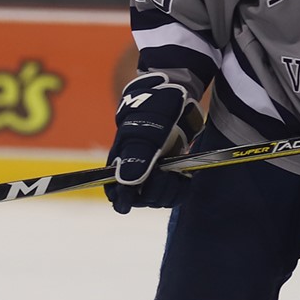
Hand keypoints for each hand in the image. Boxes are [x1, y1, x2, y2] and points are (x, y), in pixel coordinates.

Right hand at [105, 72, 202, 213]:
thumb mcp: (147, 132)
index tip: (136, 200)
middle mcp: (136, 172)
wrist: (177, 99)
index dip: (125, 200)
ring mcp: (154, 174)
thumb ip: (137, 157)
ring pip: (158, 199)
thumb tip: (127, 182)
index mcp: (120, 162)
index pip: (116, 194)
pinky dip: (180, 189)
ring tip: (175, 173)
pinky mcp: (171, 174)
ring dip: (169, 191)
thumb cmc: (155, 111)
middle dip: (154, 191)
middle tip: (162, 172)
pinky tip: (184, 177)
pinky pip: (174, 194)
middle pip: (140, 200)